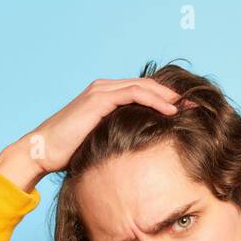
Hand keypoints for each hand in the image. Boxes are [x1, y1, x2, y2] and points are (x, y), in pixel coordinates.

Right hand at [0, 77, 185, 191]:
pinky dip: (155, 101)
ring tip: (189, 108)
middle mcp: (104, 89)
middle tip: (197, 106)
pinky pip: (134, 94)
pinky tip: (170, 112)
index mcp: (106, 97)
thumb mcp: (101, 143)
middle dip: (174, 96)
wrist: (43, 152)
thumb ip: (119, 138)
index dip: (167, 100)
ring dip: (169, 97)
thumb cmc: (69, 153)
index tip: (189, 113)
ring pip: (144, 86)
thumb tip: (142, 155)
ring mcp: (101, 91)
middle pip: (148, 86)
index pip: (143, 92)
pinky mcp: (98, 99)